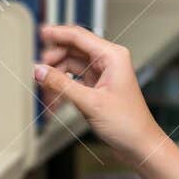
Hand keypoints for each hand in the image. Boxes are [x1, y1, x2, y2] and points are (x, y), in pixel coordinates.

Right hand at [35, 24, 162, 162]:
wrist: (139, 145)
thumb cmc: (128, 123)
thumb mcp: (90, 102)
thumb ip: (62, 84)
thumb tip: (40, 71)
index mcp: (113, 56)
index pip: (79, 36)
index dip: (57, 33)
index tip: (40, 33)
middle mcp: (109, 61)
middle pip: (73, 49)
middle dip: (54, 61)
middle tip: (39, 72)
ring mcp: (103, 74)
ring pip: (71, 65)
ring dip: (56, 77)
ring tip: (46, 91)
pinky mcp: (97, 87)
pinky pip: (74, 80)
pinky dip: (63, 87)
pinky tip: (54, 98)